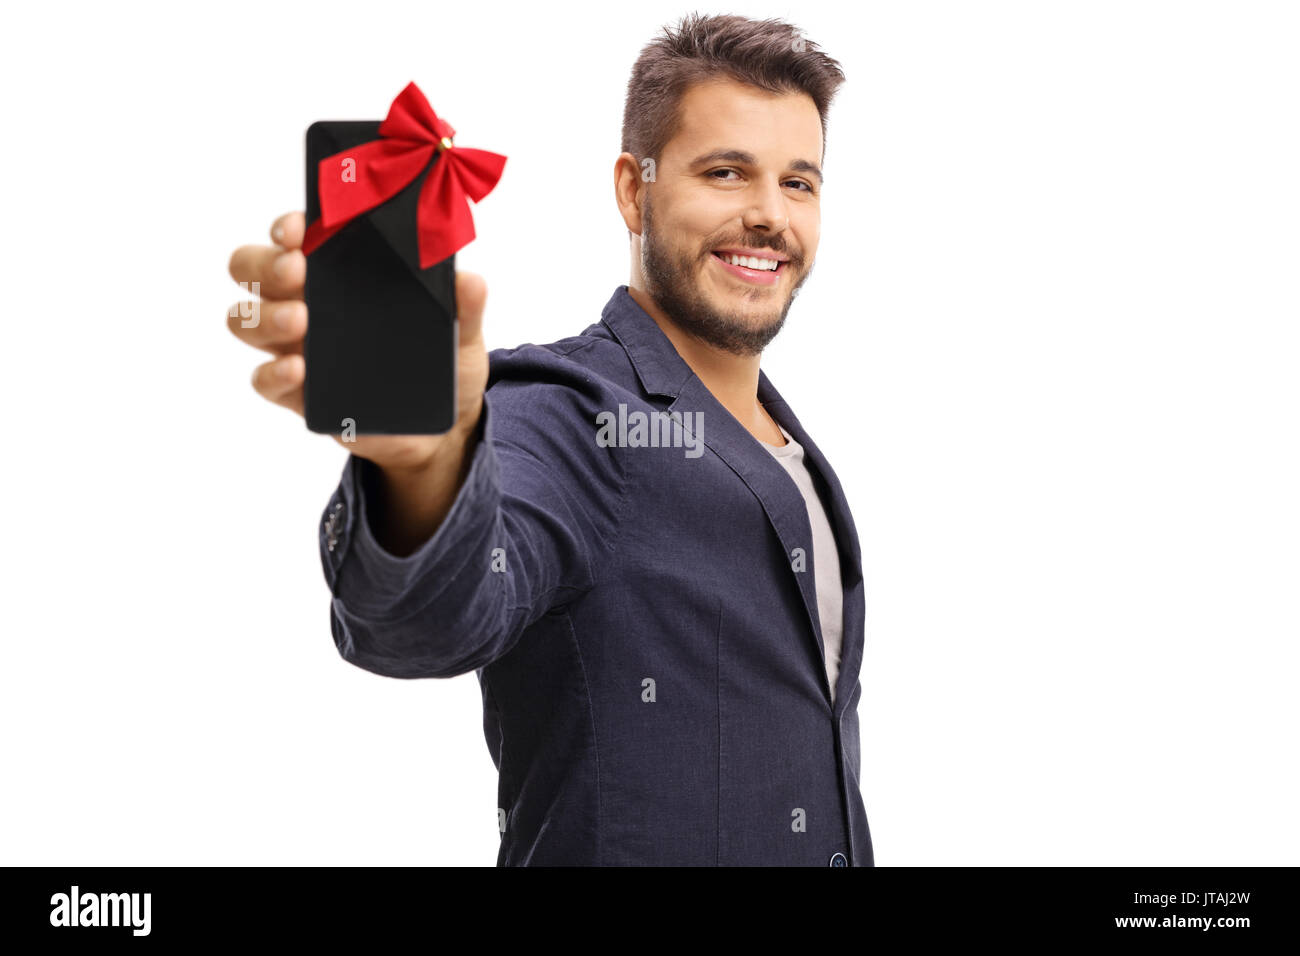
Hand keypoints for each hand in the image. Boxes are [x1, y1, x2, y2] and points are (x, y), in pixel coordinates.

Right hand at [226, 211, 488, 475]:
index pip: (294, 235)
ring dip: (265, 316)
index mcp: (339, 271)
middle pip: (251, 269)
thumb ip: (465, 305)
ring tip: (301, 321)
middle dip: (266, 264)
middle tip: (299, 271)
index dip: (287, 225)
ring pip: (245, 320)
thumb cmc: (443, 362)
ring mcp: (295, 346)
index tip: (300, 228)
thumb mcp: (463, 331)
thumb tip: (469, 279)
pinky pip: (263, 379)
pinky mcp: (297, 393)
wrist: (443, 428)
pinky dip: (273, 373)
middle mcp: (306, 300)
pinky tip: (298, 370)